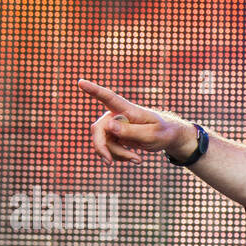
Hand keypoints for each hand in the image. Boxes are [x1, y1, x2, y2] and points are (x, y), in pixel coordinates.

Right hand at [77, 78, 192, 164]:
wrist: (165, 137)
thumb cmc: (161, 132)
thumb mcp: (151, 135)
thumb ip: (131, 131)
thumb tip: (108, 126)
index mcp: (127, 108)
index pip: (109, 97)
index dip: (94, 90)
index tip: (81, 82)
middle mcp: (116, 114)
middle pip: (99, 129)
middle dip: (102, 147)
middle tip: (110, 162)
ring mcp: (112, 125)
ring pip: (103, 142)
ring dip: (117, 154)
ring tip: (137, 159)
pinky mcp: (112, 135)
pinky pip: (108, 148)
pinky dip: (118, 156)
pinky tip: (133, 158)